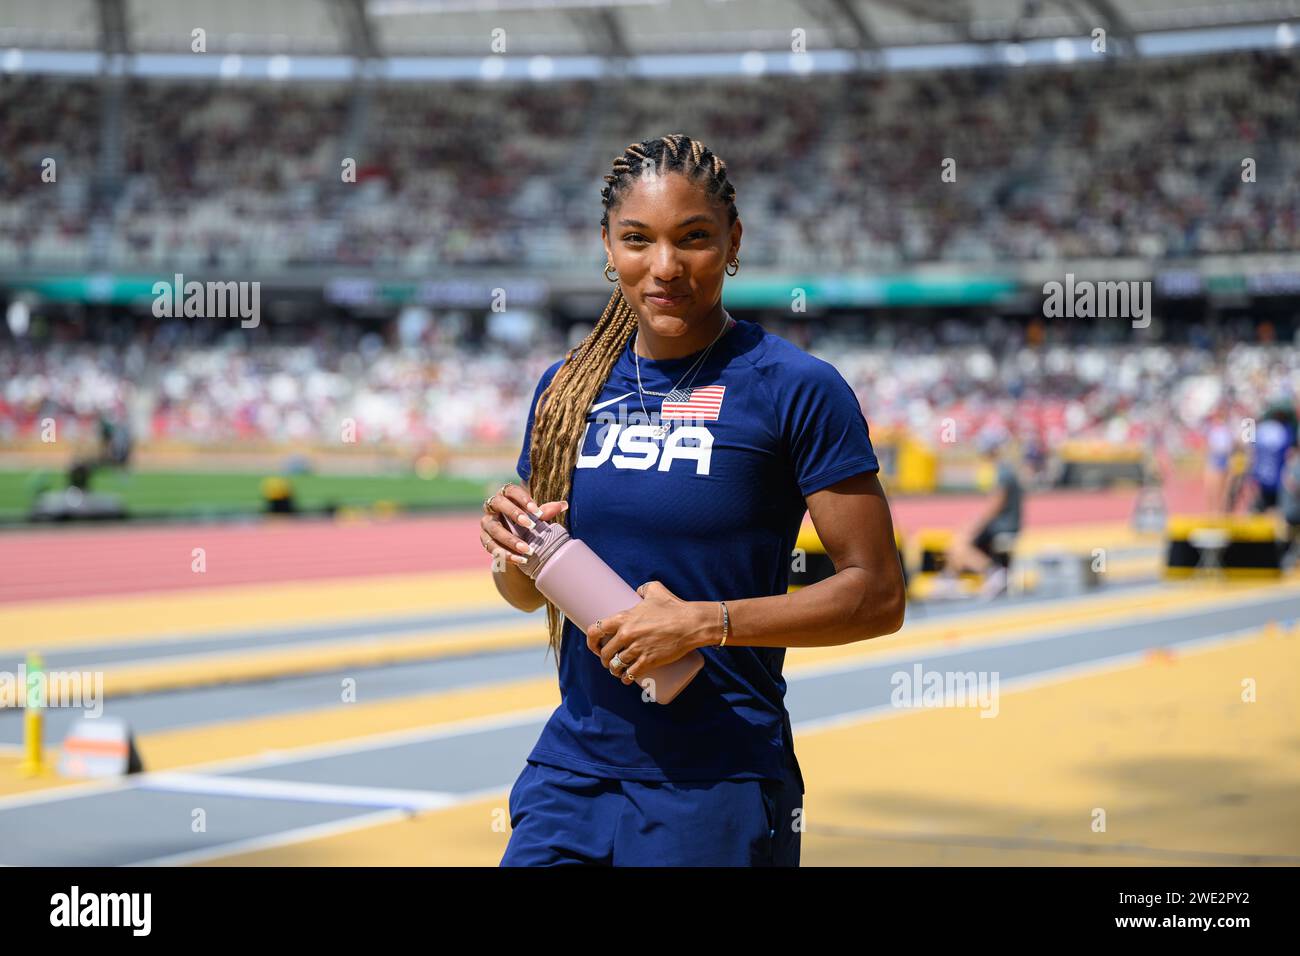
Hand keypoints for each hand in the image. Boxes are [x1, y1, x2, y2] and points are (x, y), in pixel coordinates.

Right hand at [480, 482, 567, 571]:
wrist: (514, 541)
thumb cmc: (526, 522)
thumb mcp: (535, 517)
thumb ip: (545, 511)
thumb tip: (564, 505)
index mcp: (505, 496)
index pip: (510, 490)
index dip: (522, 499)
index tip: (537, 512)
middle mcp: (492, 507)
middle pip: (497, 503)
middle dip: (514, 513)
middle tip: (531, 526)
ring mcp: (487, 523)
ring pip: (494, 529)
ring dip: (511, 540)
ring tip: (528, 550)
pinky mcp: (485, 540)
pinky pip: (492, 547)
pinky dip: (507, 554)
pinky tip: (521, 560)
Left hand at [586, 581, 714, 684]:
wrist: (691, 623)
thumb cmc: (674, 606)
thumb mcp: (655, 590)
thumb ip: (644, 589)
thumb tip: (638, 592)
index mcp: (623, 618)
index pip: (595, 631)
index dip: (591, 641)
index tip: (595, 646)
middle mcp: (626, 635)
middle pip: (605, 652)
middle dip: (604, 659)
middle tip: (608, 660)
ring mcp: (637, 649)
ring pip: (616, 665)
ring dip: (614, 670)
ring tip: (617, 671)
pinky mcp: (648, 661)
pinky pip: (631, 674)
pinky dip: (626, 678)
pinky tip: (626, 679)